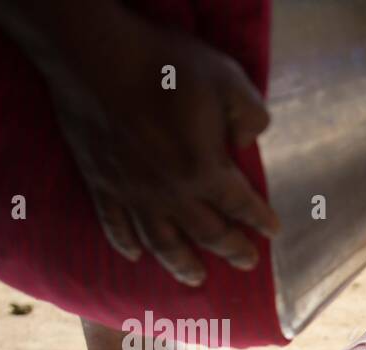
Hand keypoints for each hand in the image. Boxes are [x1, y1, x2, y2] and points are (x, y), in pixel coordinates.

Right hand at [40, 11, 279, 284]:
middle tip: (248, 262)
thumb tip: (249, 141)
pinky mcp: (100, 183)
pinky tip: (133, 256)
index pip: (241, 205)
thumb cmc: (163, 65)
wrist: (91, 54)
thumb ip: (250, 115)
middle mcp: (171, 192)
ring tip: (196, 279)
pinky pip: (114, 224)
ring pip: (162, 242)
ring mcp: (133, 192)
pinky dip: (124, 243)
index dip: (260, 220)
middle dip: (232, 250)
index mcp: (205, 171)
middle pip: (208, 233)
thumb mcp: (228, 79)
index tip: (273, 232)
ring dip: (182, 264)